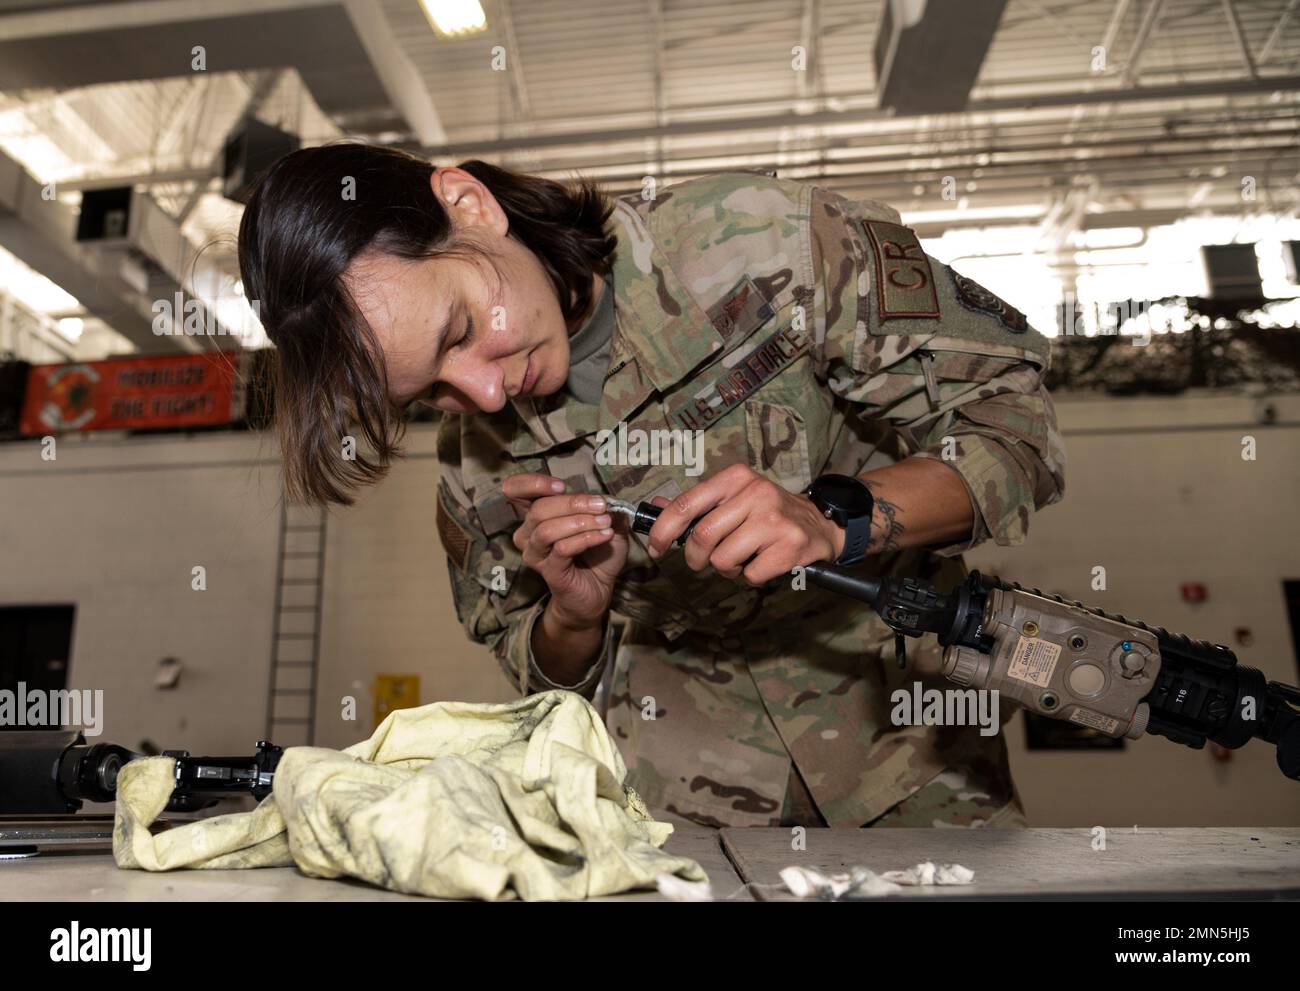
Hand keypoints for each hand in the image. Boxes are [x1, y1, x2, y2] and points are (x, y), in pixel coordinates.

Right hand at [504, 473, 628, 628]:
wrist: (597, 590)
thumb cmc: (596, 554)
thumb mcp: (605, 523)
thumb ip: (605, 507)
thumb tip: (609, 497)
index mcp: (536, 516)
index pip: (515, 491)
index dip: (532, 483)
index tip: (561, 486)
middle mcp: (528, 534)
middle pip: (538, 509)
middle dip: (573, 503)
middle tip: (601, 505)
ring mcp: (536, 554)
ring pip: (547, 530)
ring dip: (580, 522)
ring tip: (605, 523)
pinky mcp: (550, 571)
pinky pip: (562, 549)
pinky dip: (586, 538)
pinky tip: (604, 536)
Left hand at [646, 464, 845, 584]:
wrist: (820, 523)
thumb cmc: (768, 513)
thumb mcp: (734, 498)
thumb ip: (697, 504)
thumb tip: (656, 508)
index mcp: (736, 478)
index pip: (686, 504)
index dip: (663, 530)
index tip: (656, 547)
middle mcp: (755, 493)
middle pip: (702, 537)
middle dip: (696, 558)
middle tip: (704, 562)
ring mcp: (774, 519)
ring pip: (723, 559)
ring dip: (727, 569)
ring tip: (743, 559)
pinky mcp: (790, 545)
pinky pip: (751, 574)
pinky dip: (751, 576)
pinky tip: (764, 562)